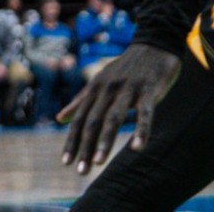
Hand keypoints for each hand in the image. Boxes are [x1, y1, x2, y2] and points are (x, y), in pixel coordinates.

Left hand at [58, 43, 180, 173]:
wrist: (154, 42)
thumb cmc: (126, 67)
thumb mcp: (100, 81)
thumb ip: (81, 101)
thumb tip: (59, 119)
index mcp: (95, 89)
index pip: (79, 119)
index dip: (71, 141)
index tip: (65, 162)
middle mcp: (107, 89)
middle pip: (92, 121)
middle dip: (84, 147)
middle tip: (80, 171)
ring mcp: (128, 89)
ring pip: (113, 118)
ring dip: (104, 141)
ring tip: (97, 162)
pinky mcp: (149, 89)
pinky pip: (145, 113)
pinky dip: (141, 130)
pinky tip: (137, 148)